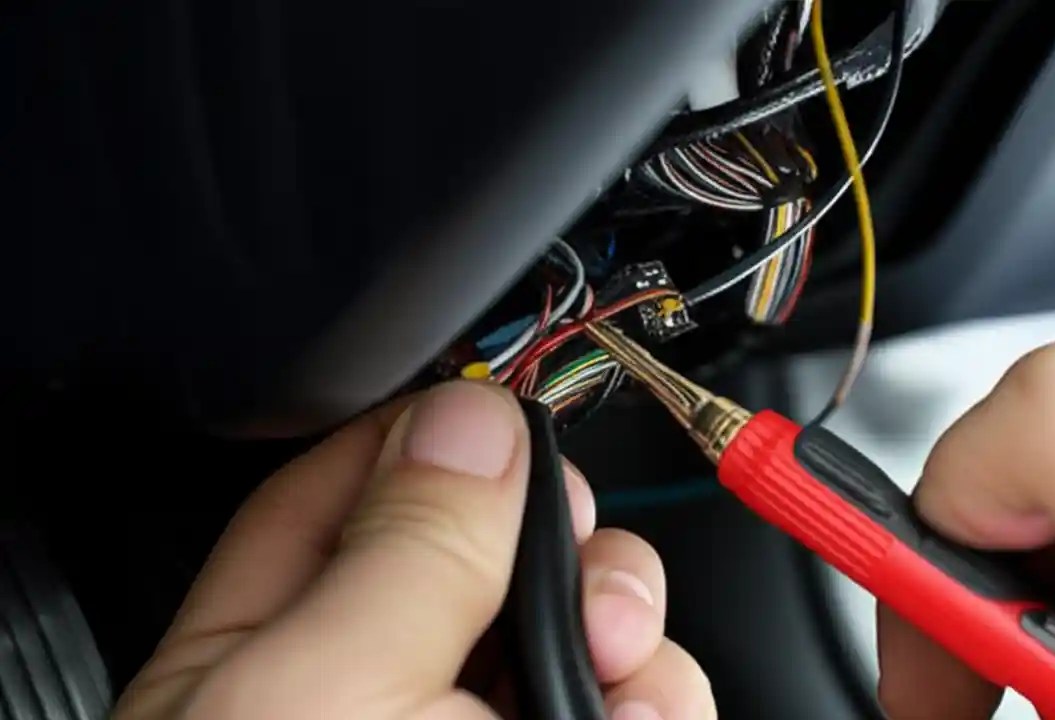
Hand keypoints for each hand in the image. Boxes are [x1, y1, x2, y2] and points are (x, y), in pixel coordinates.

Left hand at [115, 381, 713, 719]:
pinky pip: (638, 704)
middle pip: (492, 546)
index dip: (436, 427)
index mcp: (267, 656)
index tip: (507, 402)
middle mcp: (378, 693)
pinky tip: (640, 718)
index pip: (350, 483)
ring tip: (618, 669)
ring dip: (631, 623)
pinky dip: (660, 701)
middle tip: (575, 562)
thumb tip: (471, 417)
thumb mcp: (333, 694)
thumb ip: (404, 550)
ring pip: (582, 629)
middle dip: (562, 535)